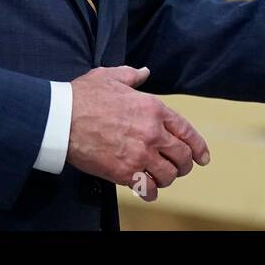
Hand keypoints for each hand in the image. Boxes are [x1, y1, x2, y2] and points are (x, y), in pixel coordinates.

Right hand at [66, 65, 209, 201]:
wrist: (61, 118)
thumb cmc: (83, 97)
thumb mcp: (111, 76)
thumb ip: (132, 76)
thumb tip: (144, 72)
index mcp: (153, 108)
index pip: (186, 131)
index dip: (198, 147)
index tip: (203, 157)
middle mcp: (152, 132)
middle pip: (183, 156)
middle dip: (184, 164)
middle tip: (178, 167)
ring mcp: (140, 154)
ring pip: (169, 175)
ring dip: (167, 178)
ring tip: (160, 177)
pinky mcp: (124, 172)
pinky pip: (148, 188)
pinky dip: (151, 191)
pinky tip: (147, 189)